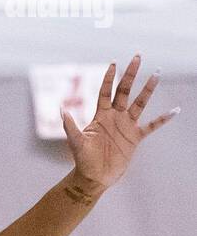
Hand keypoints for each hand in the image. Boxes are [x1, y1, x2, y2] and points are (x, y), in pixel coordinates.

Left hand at [61, 55, 178, 191]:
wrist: (94, 178)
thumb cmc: (83, 160)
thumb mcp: (76, 142)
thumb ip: (70, 125)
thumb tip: (61, 109)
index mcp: (101, 115)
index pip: (106, 92)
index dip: (109, 78)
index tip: (114, 63)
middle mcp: (115, 117)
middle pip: (124, 91)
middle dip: (130, 74)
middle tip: (137, 57)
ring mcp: (126, 126)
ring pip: (139, 103)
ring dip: (148, 90)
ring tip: (156, 74)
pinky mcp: (134, 138)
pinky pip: (151, 126)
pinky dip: (162, 119)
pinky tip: (174, 111)